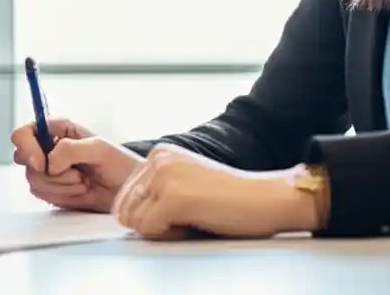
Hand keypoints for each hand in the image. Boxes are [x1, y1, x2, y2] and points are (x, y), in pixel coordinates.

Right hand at [10, 117, 143, 212]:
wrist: (127, 191)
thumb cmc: (118, 164)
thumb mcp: (98, 149)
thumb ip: (70, 150)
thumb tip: (49, 163)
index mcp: (57, 129)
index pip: (23, 133)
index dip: (26, 147)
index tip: (42, 163)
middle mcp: (48, 147)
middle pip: (22, 157)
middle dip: (46, 171)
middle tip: (74, 175)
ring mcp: (48, 169)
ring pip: (33, 179)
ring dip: (61, 185)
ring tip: (84, 181)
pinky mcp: (51, 189)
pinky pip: (42, 194)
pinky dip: (62, 195)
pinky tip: (81, 190)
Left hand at [112, 143, 319, 238]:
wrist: (268, 199)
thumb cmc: (230, 200)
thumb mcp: (183, 186)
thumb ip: (152, 192)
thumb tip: (121, 215)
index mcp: (157, 155)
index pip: (124, 198)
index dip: (149, 216)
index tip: (182, 210)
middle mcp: (156, 159)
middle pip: (125, 210)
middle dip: (152, 224)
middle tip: (188, 217)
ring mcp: (165, 176)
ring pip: (135, 222)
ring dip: (162, 230)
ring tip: (193, 217)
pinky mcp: (174, 196)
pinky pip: (149, 230)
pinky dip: (171, 235)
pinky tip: (196, 221)